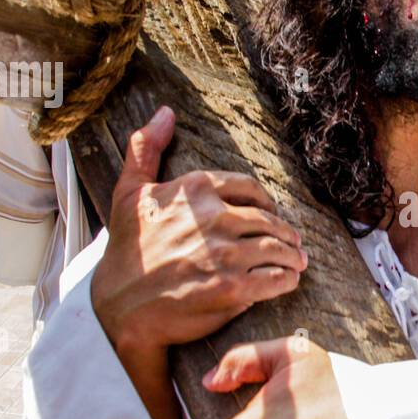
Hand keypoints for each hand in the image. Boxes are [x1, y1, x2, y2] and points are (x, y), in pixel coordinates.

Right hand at [90, 107, 307, 357]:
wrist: (120, 306)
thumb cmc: (126, 250)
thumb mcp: (129, 192)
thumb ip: (146, 149)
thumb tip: (165, 112)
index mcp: (195, 189)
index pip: (250, 188)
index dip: (265, 202)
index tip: (270, 213)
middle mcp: (213, 217)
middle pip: (269, 220)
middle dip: (285, 232)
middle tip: (293, 242)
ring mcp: (225, 253)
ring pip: (277, 248)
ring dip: (292, 256)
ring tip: (297, 261)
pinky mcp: (233, 288)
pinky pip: (276, 278)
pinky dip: (287, 279)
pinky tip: (288, 280)